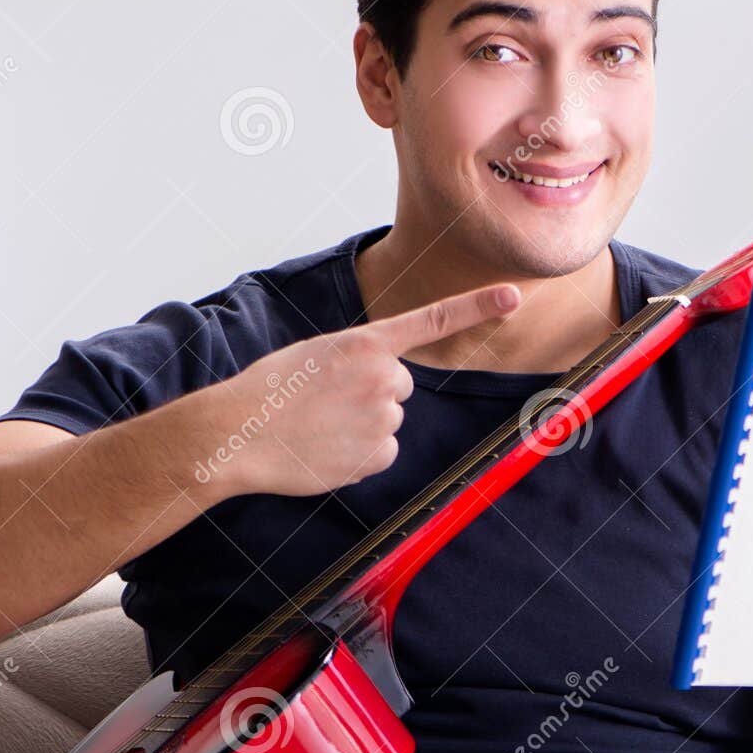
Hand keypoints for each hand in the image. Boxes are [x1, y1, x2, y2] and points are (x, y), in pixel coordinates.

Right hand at [204, 282, 520, 497]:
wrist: (238, 433)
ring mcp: (383, 417)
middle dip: (372, 394)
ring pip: (388, 421)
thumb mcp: (313, 356)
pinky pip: (381, 453)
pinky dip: (359, 456)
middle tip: (326, 403)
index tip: (514, 296)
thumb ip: (355, 361)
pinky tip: (326, 450)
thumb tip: (381, 390)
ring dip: (361, 426)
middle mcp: (383, 376)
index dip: (477, 307)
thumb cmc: (266, 392)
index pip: (433, 320)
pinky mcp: (377, 454)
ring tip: (319, 427)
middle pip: (399, 386)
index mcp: (365, 342)